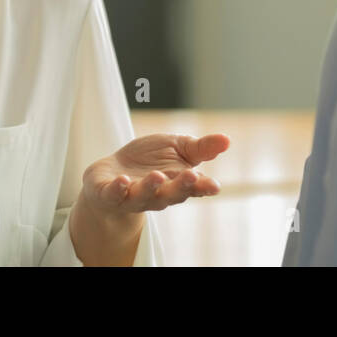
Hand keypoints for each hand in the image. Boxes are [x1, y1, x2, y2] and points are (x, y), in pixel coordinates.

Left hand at [81, 132, 229, 216]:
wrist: (111, 173)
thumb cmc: (149, 161)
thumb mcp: (177, 148)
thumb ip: (201, 148)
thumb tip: (228, 140)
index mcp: (176, 184)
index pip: (193, 188)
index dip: (203, 187)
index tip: (214, 185)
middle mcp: (157, 195)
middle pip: (171, 194)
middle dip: (181, 186)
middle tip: (191, 175)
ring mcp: (132, 197)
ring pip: (143, 196)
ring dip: (151, 187)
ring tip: (157, 175)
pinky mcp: (109, 194)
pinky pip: (113, 195)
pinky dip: (118, 189)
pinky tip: (123, 180)